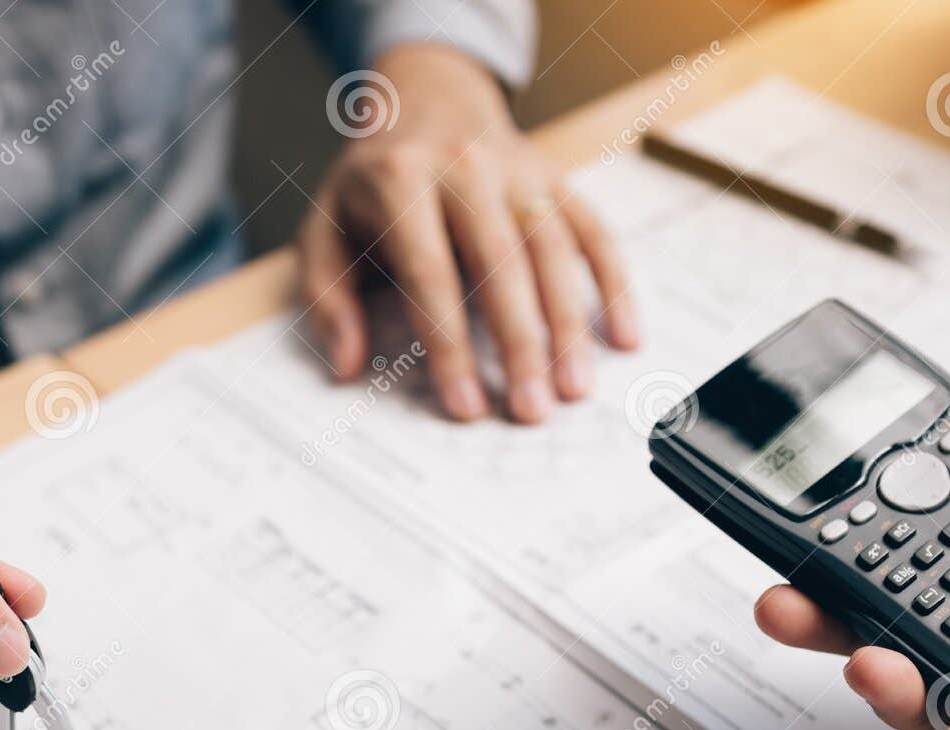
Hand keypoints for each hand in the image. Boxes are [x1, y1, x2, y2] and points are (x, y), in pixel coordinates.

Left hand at [296, 43, 639, 422]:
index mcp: (400, 181)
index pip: (429, 274)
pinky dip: (614, 284)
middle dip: (520, 344)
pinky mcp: (557, 178)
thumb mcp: (325, 228)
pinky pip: (592, 232)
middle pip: (500, 265)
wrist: (427, 100)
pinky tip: (625, 337)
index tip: (467, 406)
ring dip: (569, 324)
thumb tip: (347, 365)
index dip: (449, 346)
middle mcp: (465, 168)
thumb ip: (326, 298)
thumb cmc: (374, 185)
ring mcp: (519, 171)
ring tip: (575, 388)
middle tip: (532, 410)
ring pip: (552, 251)